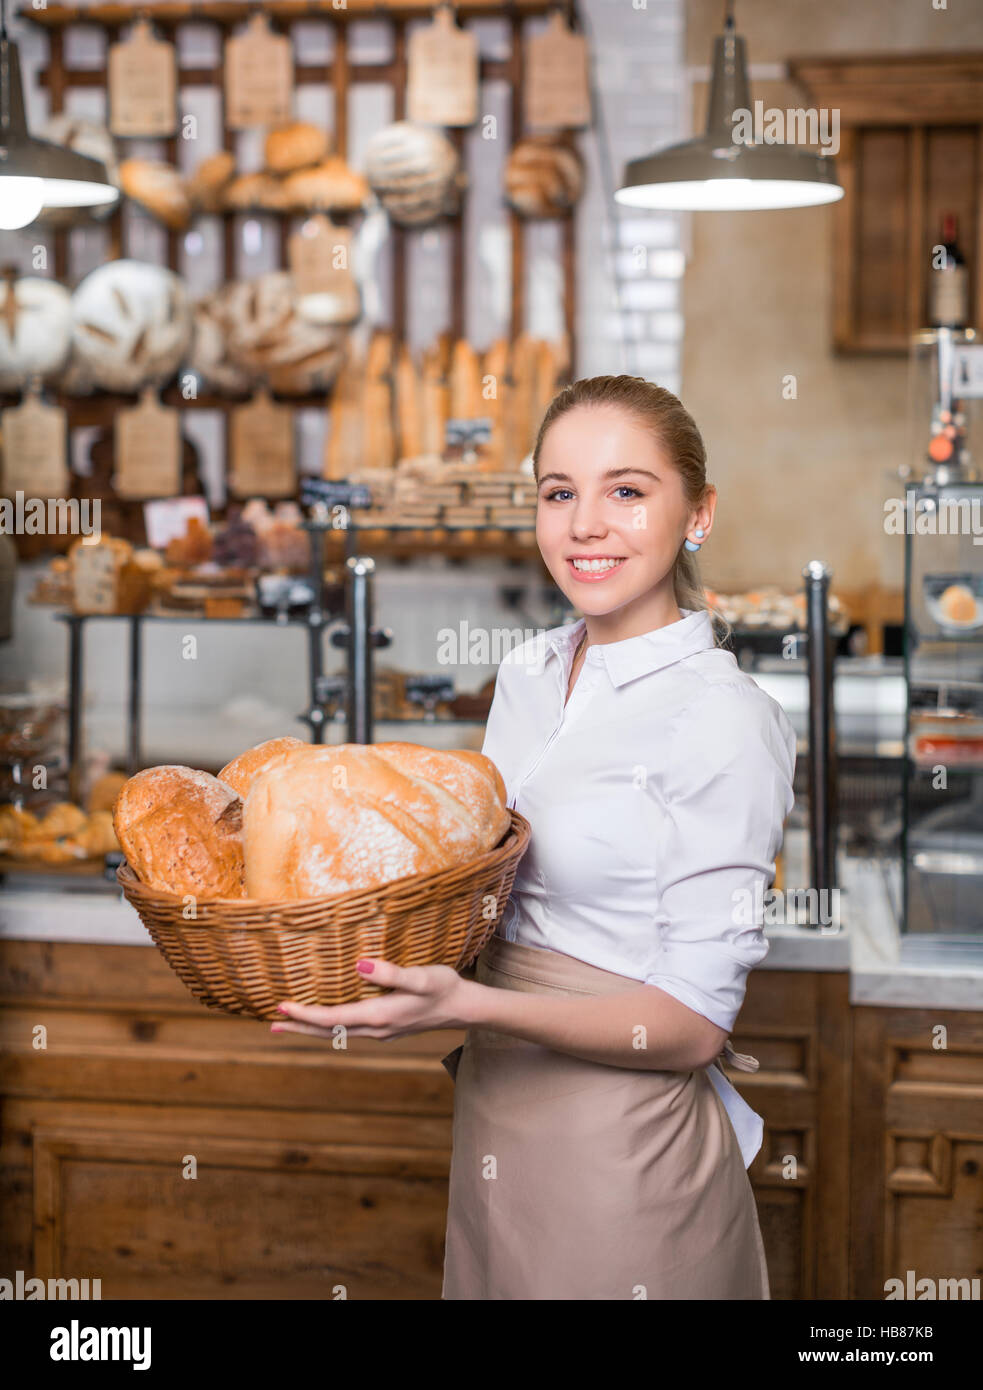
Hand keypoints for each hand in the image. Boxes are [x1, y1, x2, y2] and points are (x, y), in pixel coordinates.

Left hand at [269, 958, 473, 1041]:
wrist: (465, 1008)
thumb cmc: (444, 987)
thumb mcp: (420, 977)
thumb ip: (390, 972)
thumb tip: (359, 965)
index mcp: (378, 1016)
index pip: (332, 1018)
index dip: (305, 1013)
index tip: (282, 1006)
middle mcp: (375, 1029)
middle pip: (328, 1032)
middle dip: (299, 1026)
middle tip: (272, 1022)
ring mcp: (381, 1032)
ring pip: (338, 1033)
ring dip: (312, 1028)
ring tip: (289, 1023)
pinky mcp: (387, 1029)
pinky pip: (349, 1031)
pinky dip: (330, 1026)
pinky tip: (326, 1020)